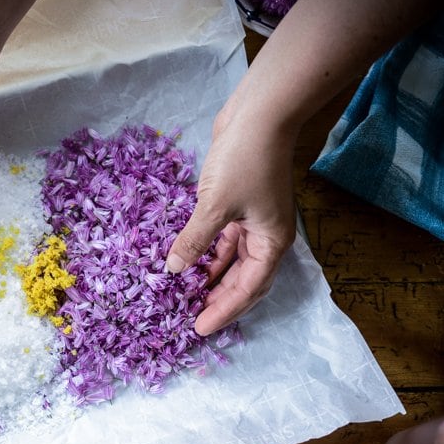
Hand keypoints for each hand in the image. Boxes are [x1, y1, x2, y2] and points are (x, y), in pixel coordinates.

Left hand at [165, 102, 297, 335]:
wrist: (259, 114)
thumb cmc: (244, 160)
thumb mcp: (214, 206)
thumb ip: (193, 241)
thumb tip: (172, 270)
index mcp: (271, 243)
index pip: (248, 290)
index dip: (223, 311)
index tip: (199, 329)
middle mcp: (265, 237)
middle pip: (241, 281)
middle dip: (217, 301)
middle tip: (188, 319)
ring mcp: (252, 221)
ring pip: (230, 262)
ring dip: (209, 279)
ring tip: (184, 297)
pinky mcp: (236, 206)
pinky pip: (221, 241)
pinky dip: (205, 254)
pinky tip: (185, 264)